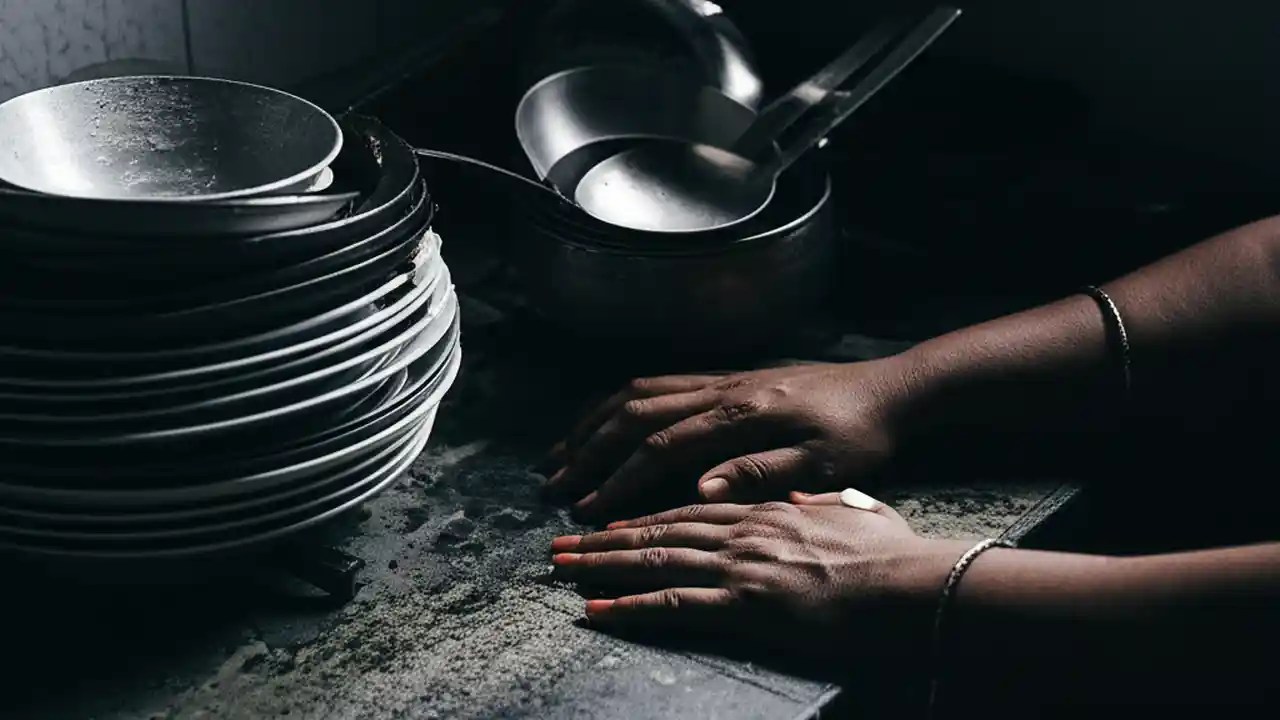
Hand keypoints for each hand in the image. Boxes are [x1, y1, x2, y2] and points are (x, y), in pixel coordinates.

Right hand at [543, 358, 923, 521]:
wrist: (889, 389)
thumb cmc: (860, 435)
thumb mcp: (824, 465)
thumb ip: (761, 475)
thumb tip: (699, 490)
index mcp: (740, 416)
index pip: (661, 447)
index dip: (619, 479)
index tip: (587, 510)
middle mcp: (720, 390)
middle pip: (634, 414)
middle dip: (589, 450)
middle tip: (554, 484)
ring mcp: (720, 378)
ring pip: (639, 392)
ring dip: (594, 421)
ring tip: (561, 451)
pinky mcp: (727, 375)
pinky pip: (659, 382)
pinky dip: (620, 401)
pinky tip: (605, 419)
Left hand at [549, 491, 963, 661]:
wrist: (911, 584)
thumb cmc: (892, 555)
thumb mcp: (853, 512)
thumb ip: (816, 503)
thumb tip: (794, 498)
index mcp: (766, 511)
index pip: (689, 508)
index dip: (643, 515)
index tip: (610, 520)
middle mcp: (743, 532)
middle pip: (659, 531)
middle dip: (603, 537)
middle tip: (561, 543)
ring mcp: (741, 567)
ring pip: (654, 561)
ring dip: (601, 565)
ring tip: (562, 569)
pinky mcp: (745, 605)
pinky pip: (674, 606)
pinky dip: (629, 608)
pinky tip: (597, 612)